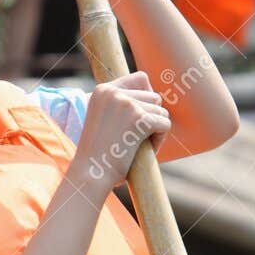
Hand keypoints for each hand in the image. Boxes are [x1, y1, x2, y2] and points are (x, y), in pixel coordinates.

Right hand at [68, 73, 171, 193]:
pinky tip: (147, 151)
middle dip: (152, 118)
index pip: (140, 79)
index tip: (139, 122)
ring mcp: (126, 104)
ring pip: (161, 111)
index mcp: (103, 90)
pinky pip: (165, 124)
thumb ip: (121, 106)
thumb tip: (156, 96)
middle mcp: (114, 92)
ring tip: (140, 146)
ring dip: (156, 130)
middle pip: (154, 96)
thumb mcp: (104, 121)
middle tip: (139, 138)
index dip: (147, 101)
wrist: (90, 175)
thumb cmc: (98, 156)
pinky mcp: (139, 119)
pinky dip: (160, 140)